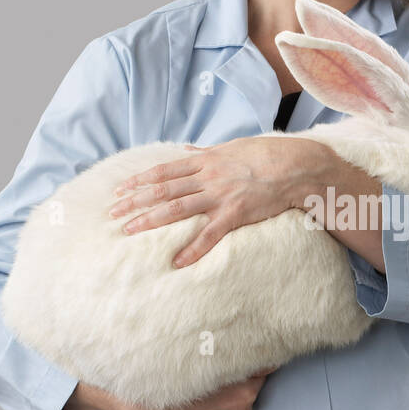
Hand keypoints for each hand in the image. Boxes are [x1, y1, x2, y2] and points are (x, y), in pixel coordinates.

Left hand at [108, 138, 309, 267]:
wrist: (295, 166)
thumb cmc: (266, 155)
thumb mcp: (232, 147)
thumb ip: (207, 151)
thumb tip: (187, 148)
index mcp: (205, 161)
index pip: (163, 171)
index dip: (139, 181)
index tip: (119, 190)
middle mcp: (207, 177)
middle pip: (163, 190)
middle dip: (135, 202)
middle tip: (113, 214)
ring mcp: (220, 196)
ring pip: (177, 209)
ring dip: (151, 221)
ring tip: (129, 231)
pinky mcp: (235, 214)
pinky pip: (210, 234)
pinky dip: (193, 249)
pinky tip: (176, 262)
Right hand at [123, 368, 274, 409]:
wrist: (149, 409)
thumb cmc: (176, 381)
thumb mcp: (206, 362)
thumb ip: (233, 359)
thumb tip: (259, 356)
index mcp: (246, 390)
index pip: (262, 373)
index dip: (251, 369)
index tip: (243, 367)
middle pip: (248, 395)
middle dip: (237, 390)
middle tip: (215, 387)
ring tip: (205, 404)